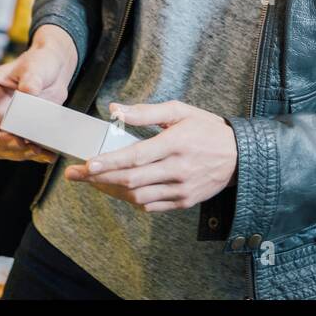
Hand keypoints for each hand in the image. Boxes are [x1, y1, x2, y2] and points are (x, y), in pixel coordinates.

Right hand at [0, 24, 76, 164]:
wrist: (56, 69)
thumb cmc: (40, 62)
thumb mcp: (36, 65)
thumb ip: (31, 77)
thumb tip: (28, 91)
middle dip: (2, 143)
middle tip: (22, 143)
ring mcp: (6, 123)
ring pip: (2, 148)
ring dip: (18, 153)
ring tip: (38, 150)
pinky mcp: (21, 132)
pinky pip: (21, 150)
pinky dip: (33, 155)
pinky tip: (48, 154)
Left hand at [64, 100, 237, 211]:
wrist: (240, 156)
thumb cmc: (206, 129)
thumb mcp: (180, 111)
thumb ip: (146, 112)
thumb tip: (115, 110)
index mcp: (176, 143)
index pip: (136, 156)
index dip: (110, 162)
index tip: (88, 164)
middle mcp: (178, 169)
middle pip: (131, 180)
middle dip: (99, 179)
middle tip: (75, 175)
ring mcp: (182, 189)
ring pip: (138, 196)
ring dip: (112, 190)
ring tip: (93, 182)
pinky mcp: (185, 201)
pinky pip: (151, 205)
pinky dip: (132, 199)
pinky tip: (119, 189)